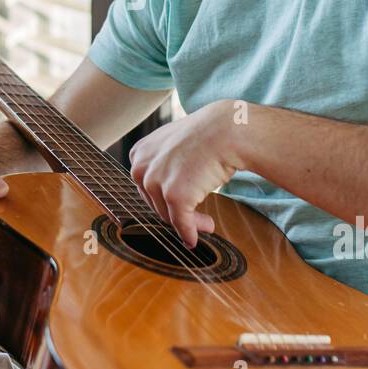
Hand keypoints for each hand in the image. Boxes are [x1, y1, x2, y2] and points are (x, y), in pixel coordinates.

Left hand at [127, 100, 242, 247]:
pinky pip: (181, 223)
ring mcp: (156, 181)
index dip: (164, 200)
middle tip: (201, 220)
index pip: (146, 187)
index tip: (180, 207)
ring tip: (208, 224)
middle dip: (177, 214)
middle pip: (155, 203)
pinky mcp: (174, 195)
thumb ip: (162, 164)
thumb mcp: (174, 144)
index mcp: (139, 153)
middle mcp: (141, 166)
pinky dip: (189, 234)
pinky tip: (195, 239)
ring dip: (189, 222)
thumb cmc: (208, 135)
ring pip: (167, 215)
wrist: (228, 130)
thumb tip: (166, 194)